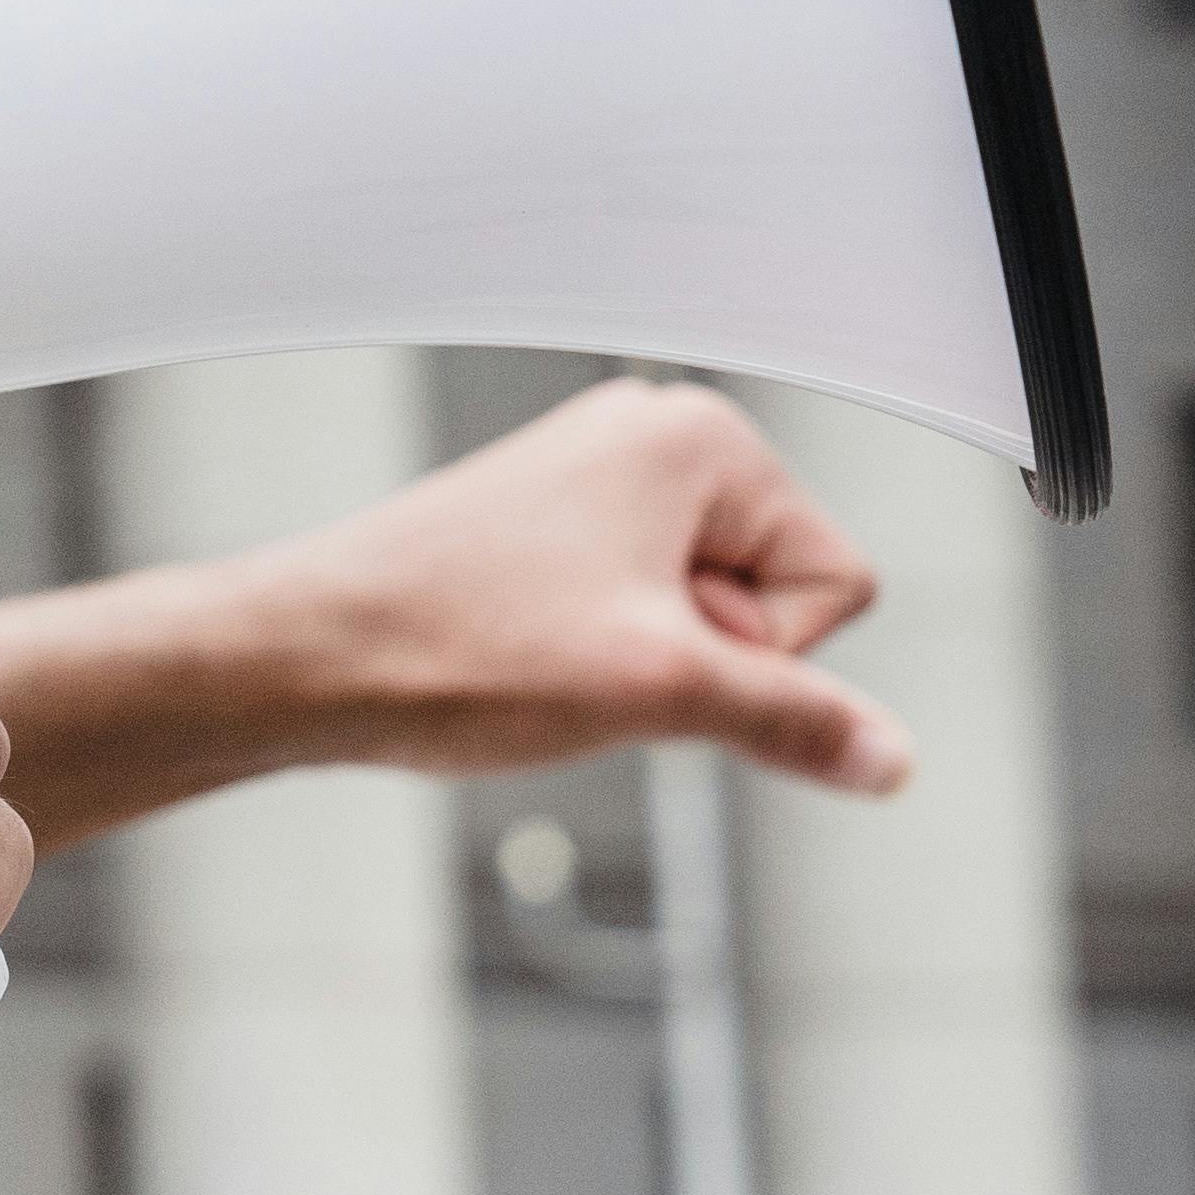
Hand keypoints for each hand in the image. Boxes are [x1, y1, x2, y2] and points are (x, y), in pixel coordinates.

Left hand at [271, 377, 907, 791]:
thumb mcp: (660, 693)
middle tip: (585, 654)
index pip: (837, 581)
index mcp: (699, 438)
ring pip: (702, 616)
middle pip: (774, 596)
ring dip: (645, 664)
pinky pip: (637, 614)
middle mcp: (651, 436)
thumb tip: (891, 758)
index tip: (647, 649)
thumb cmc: (454, 647)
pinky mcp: (550, 529)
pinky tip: (524, 657)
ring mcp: (596, 480)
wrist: (303, 658)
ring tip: (543, 655)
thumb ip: (795, 720)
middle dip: (699, 656)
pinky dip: (599, 655)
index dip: (758, 654)